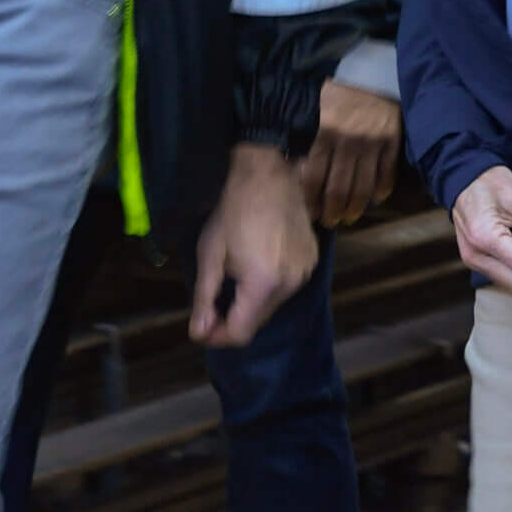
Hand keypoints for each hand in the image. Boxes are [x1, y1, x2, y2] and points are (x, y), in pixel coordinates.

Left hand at [189, 143, 319, 348]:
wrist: (267, 175)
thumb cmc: (232, 211)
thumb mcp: (210, 253)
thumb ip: (204, 297)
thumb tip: (199, 334)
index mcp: (263, 284)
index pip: (242, 332)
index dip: (219, 336)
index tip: (203, 329)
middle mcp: (291, 285)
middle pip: (259, 320)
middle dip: (234, 319)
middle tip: (212, 308)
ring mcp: (306, 273)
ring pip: (274, 304)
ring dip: (252, 301)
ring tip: (235, 277)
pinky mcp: (313, 261)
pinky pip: (287, 285)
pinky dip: (270, 284)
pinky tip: (257, 262)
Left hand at [299, 80, 400, 227]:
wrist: (369, 71)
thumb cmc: (334, 90)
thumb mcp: (312, 107)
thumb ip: (303, 133)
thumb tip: (289, 162)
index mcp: (324, 133)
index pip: (314, 176)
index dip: (311, 199)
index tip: (309, 213)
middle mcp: (349, 142)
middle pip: (339, 187)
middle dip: (332, 210)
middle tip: (330, 222)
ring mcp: (373, 143)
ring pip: (364, 187)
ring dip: (355, 207)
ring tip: (349, 217)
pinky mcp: (393, 141)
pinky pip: (387, 174)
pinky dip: (381, 190)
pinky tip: (375, 200)